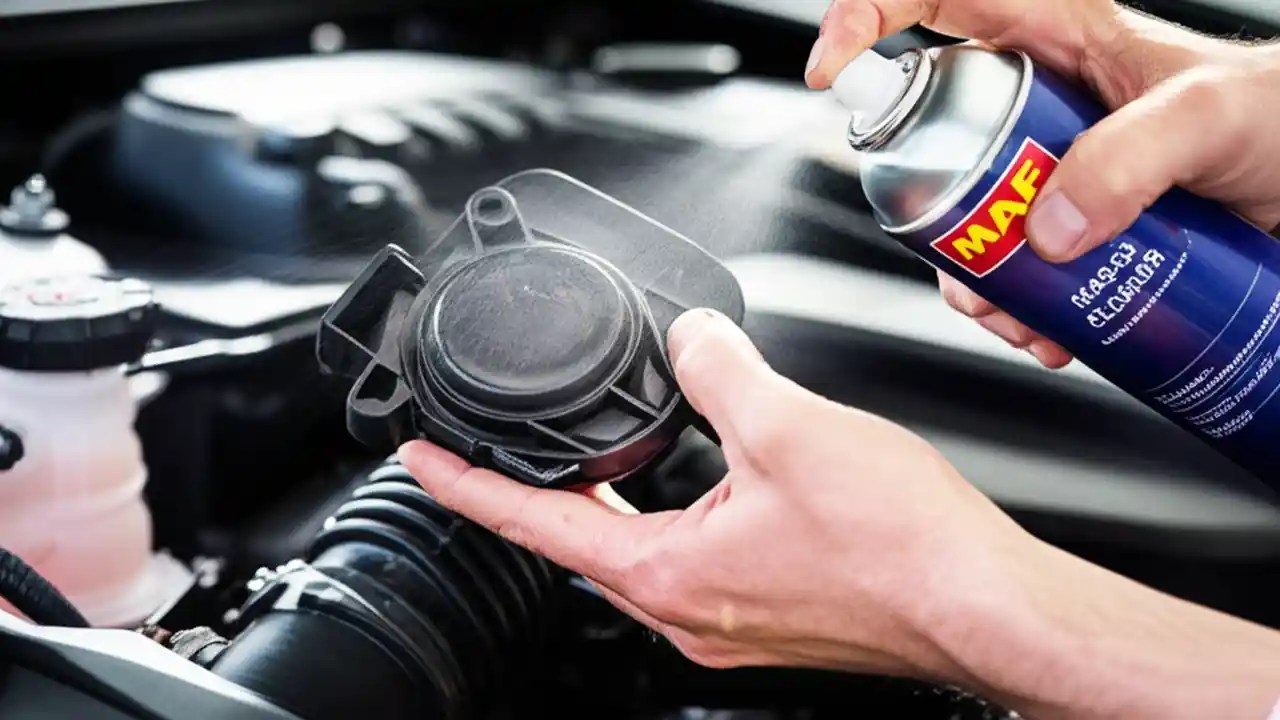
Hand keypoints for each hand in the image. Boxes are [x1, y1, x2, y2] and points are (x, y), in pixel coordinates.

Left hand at [400, 309, 1279, 718]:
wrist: (985, 605)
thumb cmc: (902, 545)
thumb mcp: (789, 428)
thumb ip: (719, 369)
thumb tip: (687, 338)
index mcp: (671, 575)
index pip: (534, 524)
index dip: (468, 485)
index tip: (421, 458)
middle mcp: (691, 615)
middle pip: (580, 546)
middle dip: (535, 494)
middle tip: (497, 450)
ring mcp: (731, 625)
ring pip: (640, 557)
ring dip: (608, 507)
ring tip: (589, 460)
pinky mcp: (772, 619)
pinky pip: (694, 564)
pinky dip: (670, 520)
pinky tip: (696, 489)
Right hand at [806, 0, 1279, 368]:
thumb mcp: (1213, 116)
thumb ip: (1130, 157)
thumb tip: (1047, 227)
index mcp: (1057, 35)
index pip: (935, 2)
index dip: (865, 20)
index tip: (832, 72)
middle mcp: (1040, 98)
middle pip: (934, 137)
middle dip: (929, 208)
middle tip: (963, 257)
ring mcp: (1050, 164)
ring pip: (964, 215)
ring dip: (974, 277)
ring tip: (1021, 317)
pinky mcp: (1071, 221)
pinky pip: (1010, 264)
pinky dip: (1015, 308)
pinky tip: (1053, 331)